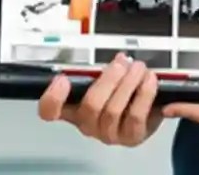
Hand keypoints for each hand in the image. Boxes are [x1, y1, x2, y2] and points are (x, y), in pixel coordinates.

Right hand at [37, 53, 163, 146]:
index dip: (53, 98)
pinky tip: (149, 81)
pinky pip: (136, 117)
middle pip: (91, 105)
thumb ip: (97, 69)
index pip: (50, 111)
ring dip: (128, 84)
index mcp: (73, 107)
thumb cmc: (120, 91)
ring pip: (114, 110)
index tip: (62, 79)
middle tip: (122, 63)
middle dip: (109, 79)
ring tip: (138, 68)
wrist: (146, 109)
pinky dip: (144, 95)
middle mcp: (87, 124)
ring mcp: (108, 134)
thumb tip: (112, 61)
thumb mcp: (103, 77)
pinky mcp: (131, 138)